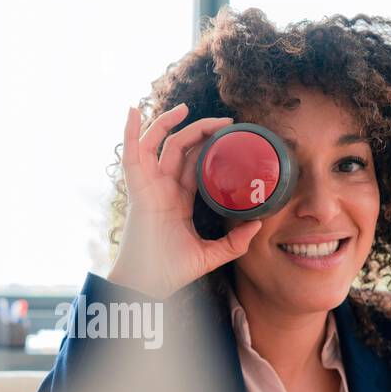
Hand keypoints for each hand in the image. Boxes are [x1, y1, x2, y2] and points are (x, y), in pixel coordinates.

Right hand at [106, 103, 262, 298]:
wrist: (149, 283)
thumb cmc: (171, 271)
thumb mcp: (211, 254)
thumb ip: (235, 242)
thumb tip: (259, 224)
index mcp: (178, 200)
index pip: (192, 164)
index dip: (208, 147)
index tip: (230, 135)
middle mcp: (162, 188)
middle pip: (179, 148)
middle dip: (199, 130)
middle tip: (225, 122)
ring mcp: (148, 186)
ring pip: (157, 144)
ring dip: (169, 122)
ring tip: (186, 107)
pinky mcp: (138, 188)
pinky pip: (131, 153)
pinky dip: (131, 131)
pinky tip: (134, 110)